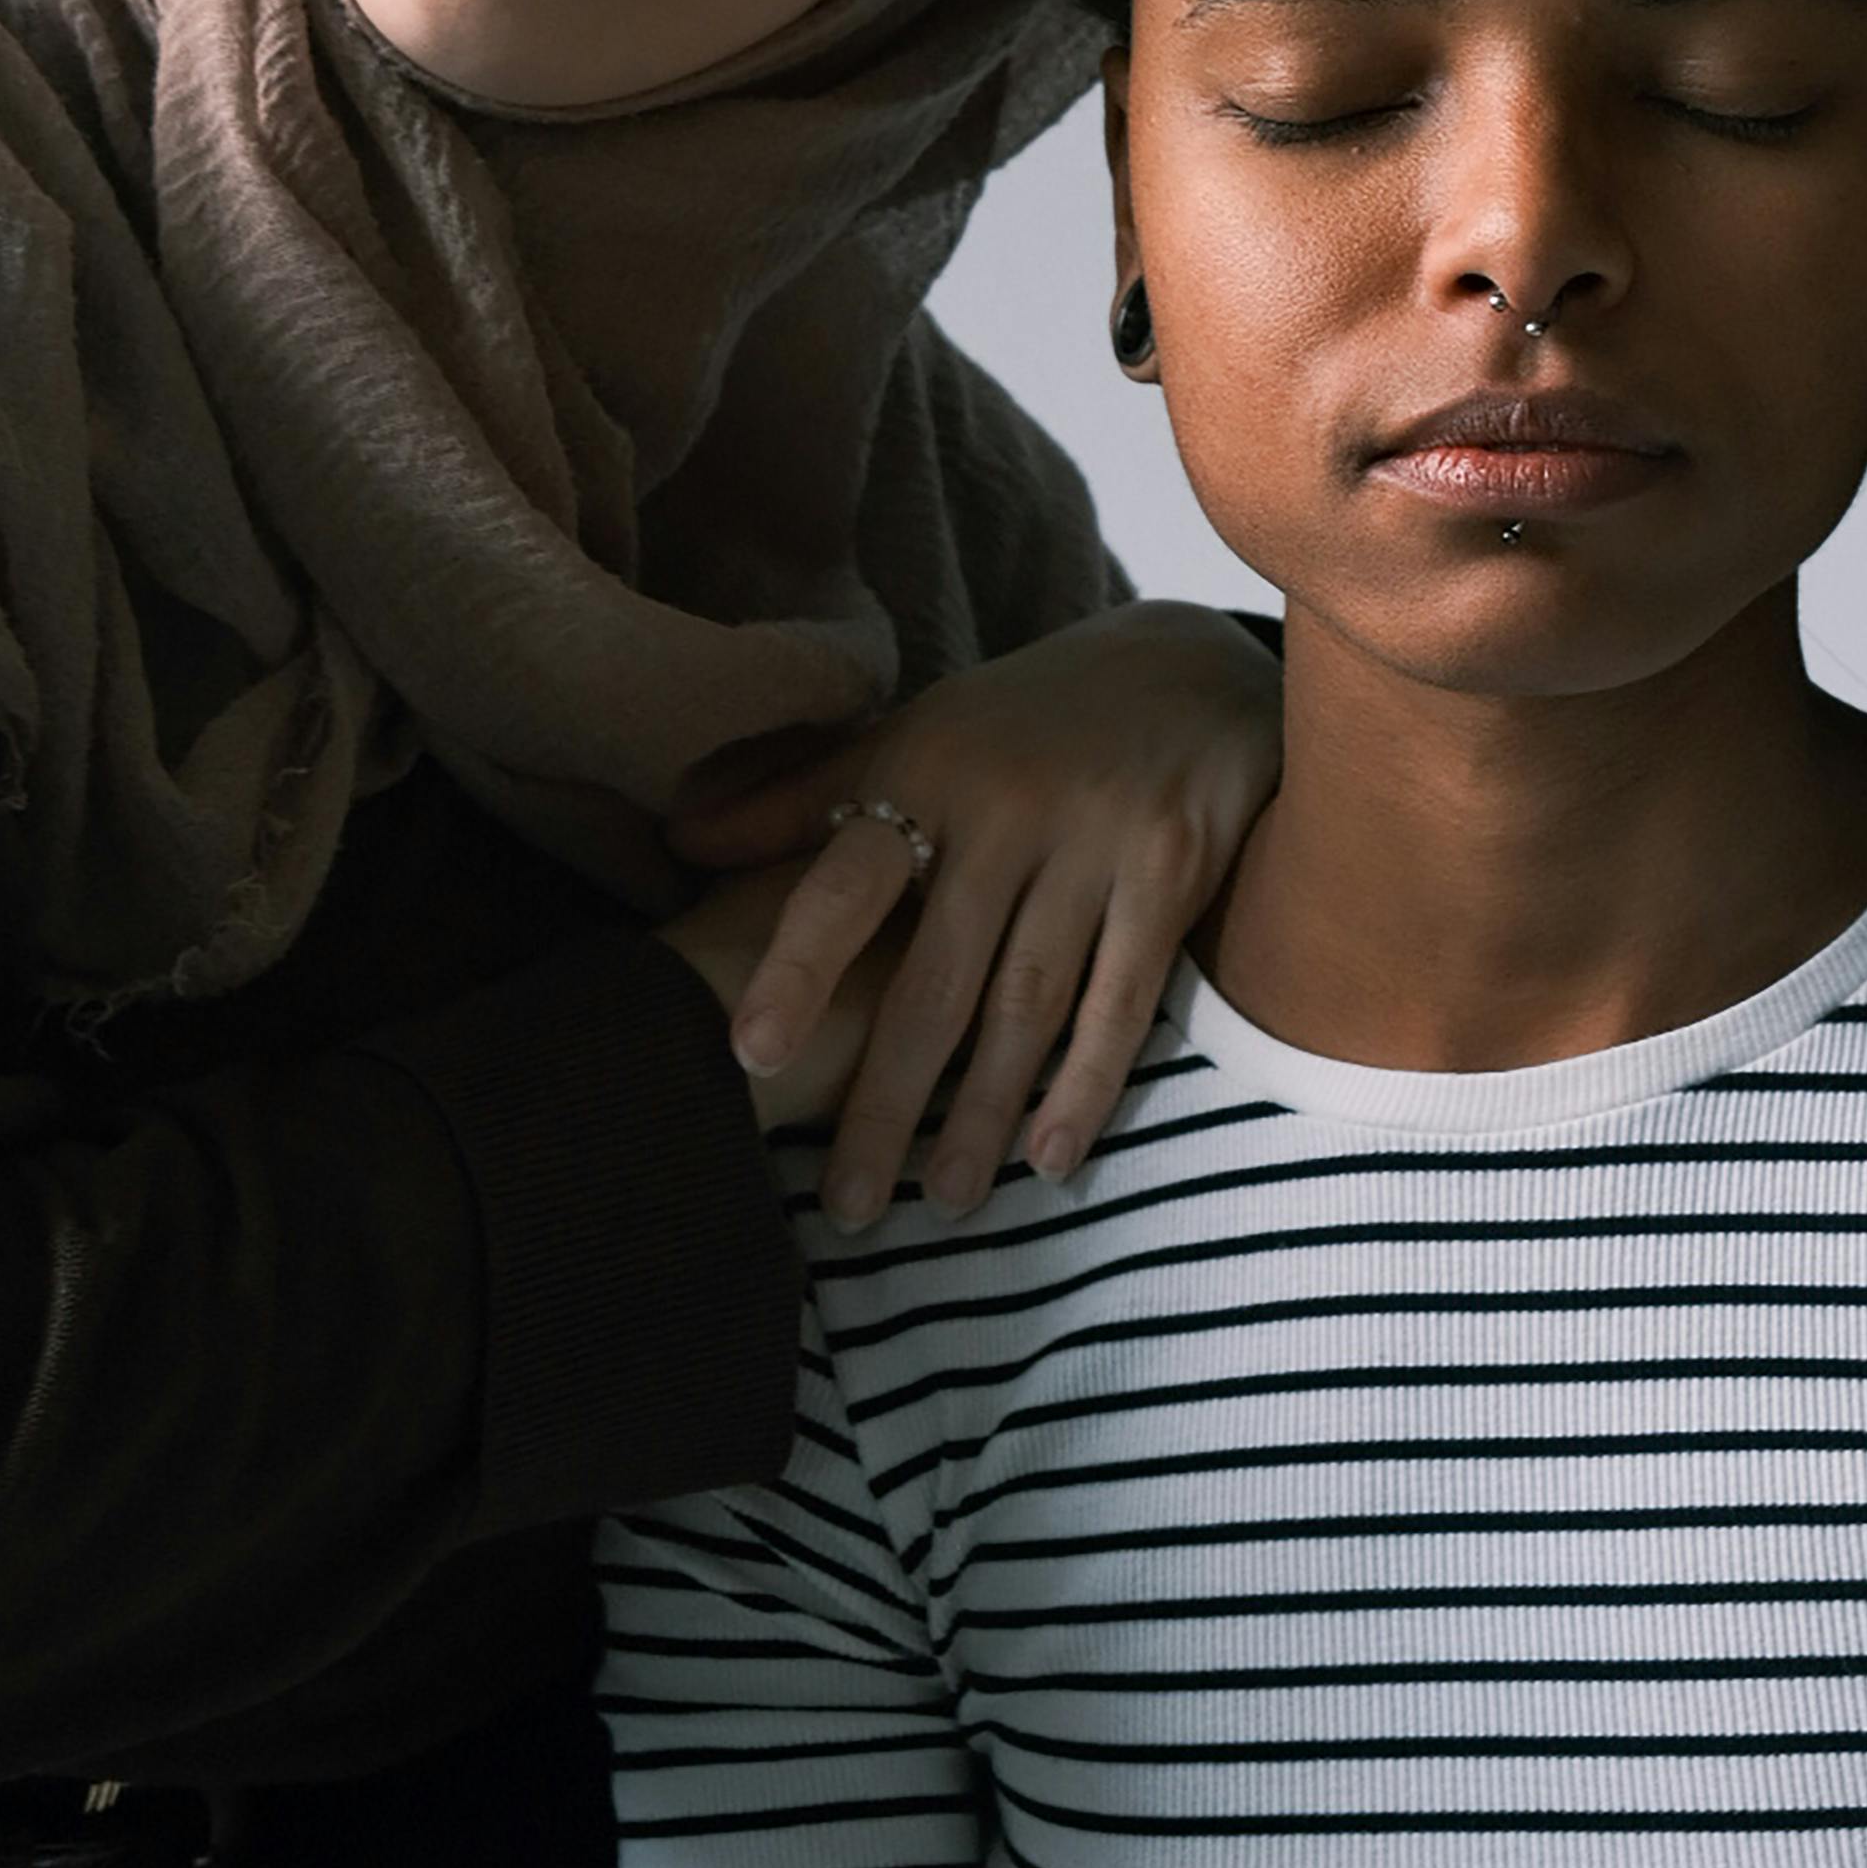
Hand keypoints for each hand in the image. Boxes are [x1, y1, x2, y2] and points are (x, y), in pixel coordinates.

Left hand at [669, 601, 1281, 1225]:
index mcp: (924, 775)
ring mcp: (1094, 838)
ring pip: (1026, 1004)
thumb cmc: (1025, 720)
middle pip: (934, 981)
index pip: (844, 884)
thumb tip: (677, 837)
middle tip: (849, 1203)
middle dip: (886, 1102)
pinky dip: (1085, 1084)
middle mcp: (1004, 809)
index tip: (751, 1054)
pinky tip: (1050, 1158)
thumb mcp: (915, 738)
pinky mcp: (1172, 866)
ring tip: (942, 1200)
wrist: (1189, 664)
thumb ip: (803, 796)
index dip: (798, 968)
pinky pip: (1122, 998)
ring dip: (982, 1114)